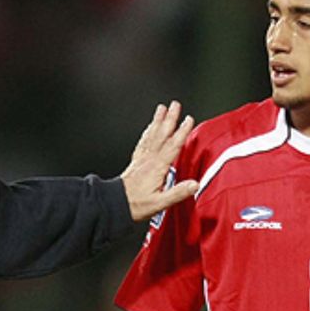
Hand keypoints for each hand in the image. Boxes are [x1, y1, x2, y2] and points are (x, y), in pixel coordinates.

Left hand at [120, 101, 197, 220]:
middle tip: (175, 104)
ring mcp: (141, 159)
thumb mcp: (159, 203)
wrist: (115, 205)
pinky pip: (143, 142)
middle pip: (161, 135)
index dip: (181, 132)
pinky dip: (148, 132)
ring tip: (162, 108)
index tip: (189, 119)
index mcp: (157, 168)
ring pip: (152, 135)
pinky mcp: (136, 162)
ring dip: (158, 121)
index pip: (172, 146)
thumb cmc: (136, 205)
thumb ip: (177, 193)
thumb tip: (195, 184)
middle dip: (169, 119)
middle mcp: (149, 160)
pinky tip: (150, 127)